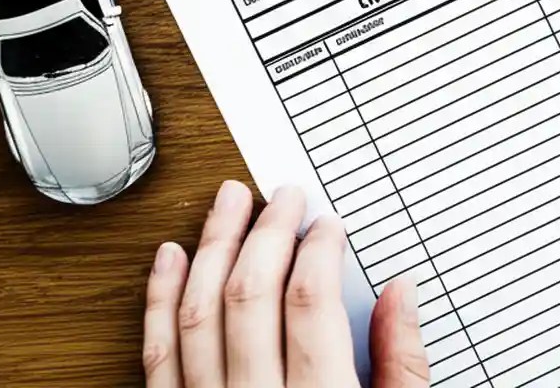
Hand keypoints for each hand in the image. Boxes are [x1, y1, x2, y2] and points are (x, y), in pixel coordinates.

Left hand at [141, 181, 431, 386]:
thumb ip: (403, 365)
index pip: (308, 303)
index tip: (328, 224)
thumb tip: (400, 293)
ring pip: (195, 316)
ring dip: (209, 249)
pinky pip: (156, 356)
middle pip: (248, 298)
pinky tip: (168, 260)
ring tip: (226, 204)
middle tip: (282, 195)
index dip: (316, 250)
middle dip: (266, 233)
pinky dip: (158, 301)